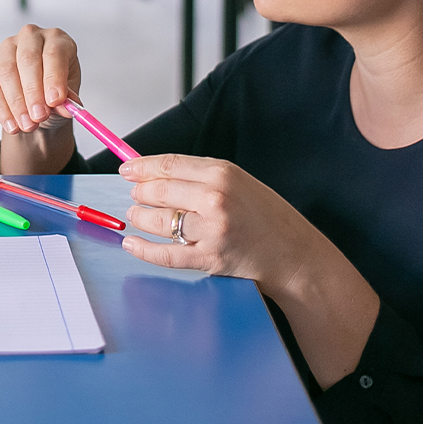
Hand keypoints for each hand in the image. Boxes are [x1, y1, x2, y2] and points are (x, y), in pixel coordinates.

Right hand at [0, 24, 80, 133]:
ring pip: (7, 72)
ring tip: (28, 125)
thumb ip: (67, 100)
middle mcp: (31, 37)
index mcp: (56, 39)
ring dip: (17, 103)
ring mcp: (7, 49)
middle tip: (39, 116)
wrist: (39, 100)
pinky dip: (2, 109)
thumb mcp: (68, 96)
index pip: (54, 53)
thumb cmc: (55, 90)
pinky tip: (12, 125)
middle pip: (28, 59)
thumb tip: (66, 109)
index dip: (54, 77)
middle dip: (33, 91)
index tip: (55, 101)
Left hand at [120, 153, 381, 388]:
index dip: (142, 167)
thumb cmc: (265, 215)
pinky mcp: (211, 258)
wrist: (295, 255)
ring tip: (134, 215)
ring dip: (139, 218)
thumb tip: (153, 172)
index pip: (169, 165)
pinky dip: (144, 250)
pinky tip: (132, 244)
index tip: (126, 169)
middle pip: (161, 191)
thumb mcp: (238, 181)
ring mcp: (213, 230)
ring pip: (160, 221)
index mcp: (222, 173)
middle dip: (140, 192)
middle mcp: (216, 198)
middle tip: (133, 194)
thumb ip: (199, 175)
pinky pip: (167, 254)